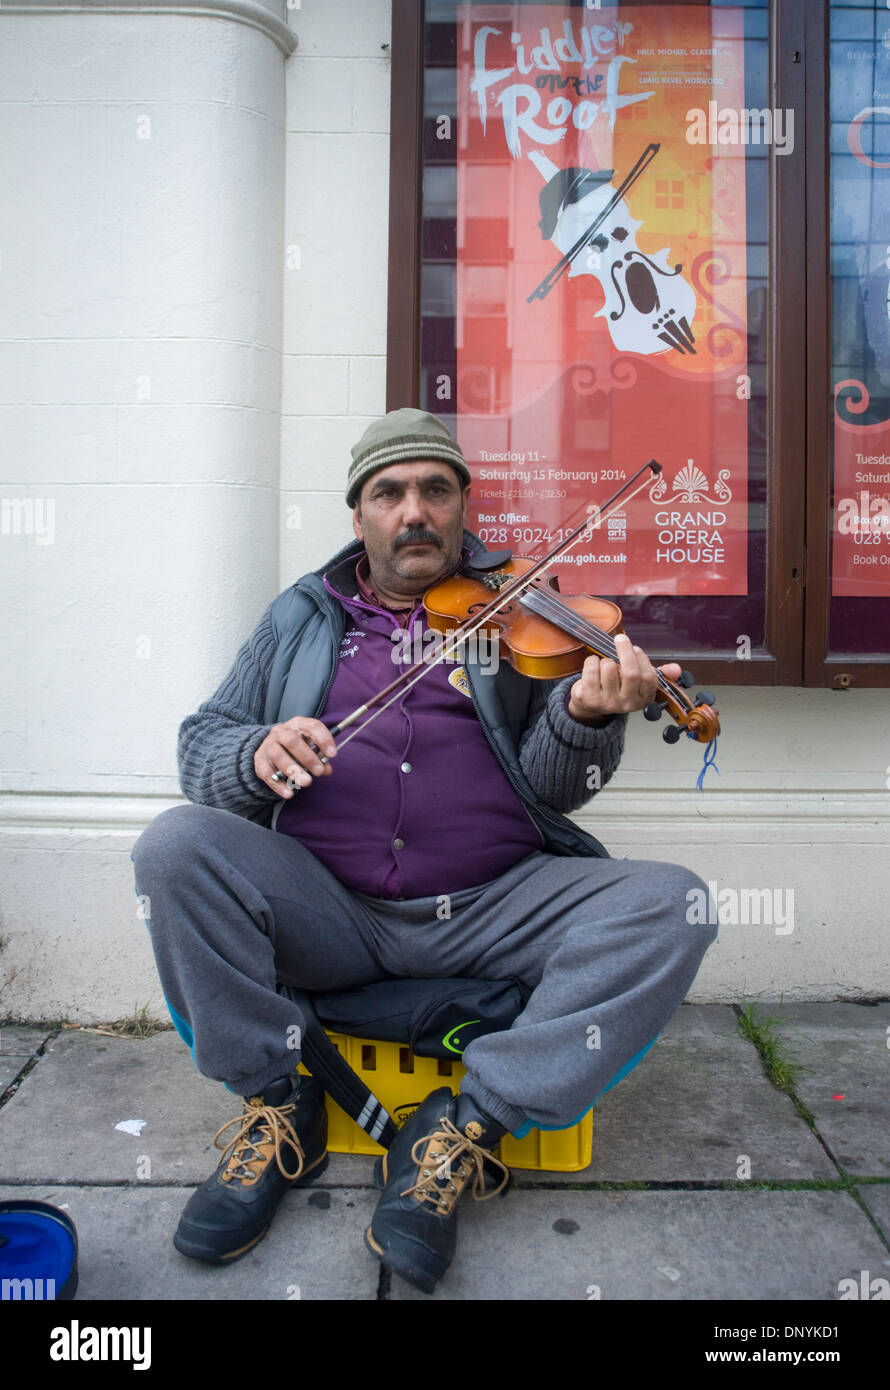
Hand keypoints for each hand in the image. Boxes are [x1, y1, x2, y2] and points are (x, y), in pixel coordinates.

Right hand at [254, 717, 336, 796]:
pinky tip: (289, 793)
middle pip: (291, 740)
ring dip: (293, 770)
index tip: (332, 754)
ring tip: (307, 782)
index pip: (311, 726)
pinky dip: (278, 785)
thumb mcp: (310, 748)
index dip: (323, 739)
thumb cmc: (297, 748)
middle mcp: (281, 731)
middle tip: (319, 771)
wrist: (270, 749)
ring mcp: (268, 745)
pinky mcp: (259, 760)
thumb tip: (327, 769)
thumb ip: (320, 758)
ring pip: (278, 755)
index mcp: (298, 724)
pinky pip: (267, 772)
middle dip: (307, 757)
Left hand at [567, 634, 681, 722]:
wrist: (591, 704)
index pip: (649, 677)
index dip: (642, 659)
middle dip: (625, 651)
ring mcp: (608, 703)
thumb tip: (677, 669)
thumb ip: (656, 673)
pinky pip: (591, 671)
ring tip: (604, 662)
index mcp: (643, 698)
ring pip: (609, 668)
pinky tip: (593, 665)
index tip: (635, 648)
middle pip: (631, 673)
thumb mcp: (638, 682)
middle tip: (620, 639)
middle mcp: (627, 703)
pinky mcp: (589, 699)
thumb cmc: (617, 687)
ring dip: (605, 659)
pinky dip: (591, 662)